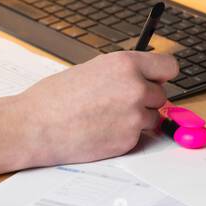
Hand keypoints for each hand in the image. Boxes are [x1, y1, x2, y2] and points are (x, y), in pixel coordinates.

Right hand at [0, 50, 177, 193]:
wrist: (35, 126)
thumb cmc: (55, 97)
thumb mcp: (93, 69)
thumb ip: (123, 73)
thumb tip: (146, 80)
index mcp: (126, 64)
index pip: (169, 66)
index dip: (160, 75)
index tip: (155, 80)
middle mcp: (135, 88)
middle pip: (161, 94)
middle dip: (144, 99)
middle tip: (117, 103)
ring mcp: (134, 116)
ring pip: (151, 117)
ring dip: (135, 119)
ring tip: (104, 117)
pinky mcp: (129, 140)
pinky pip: (138, 137)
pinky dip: (124, 136)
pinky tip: (101, 131)